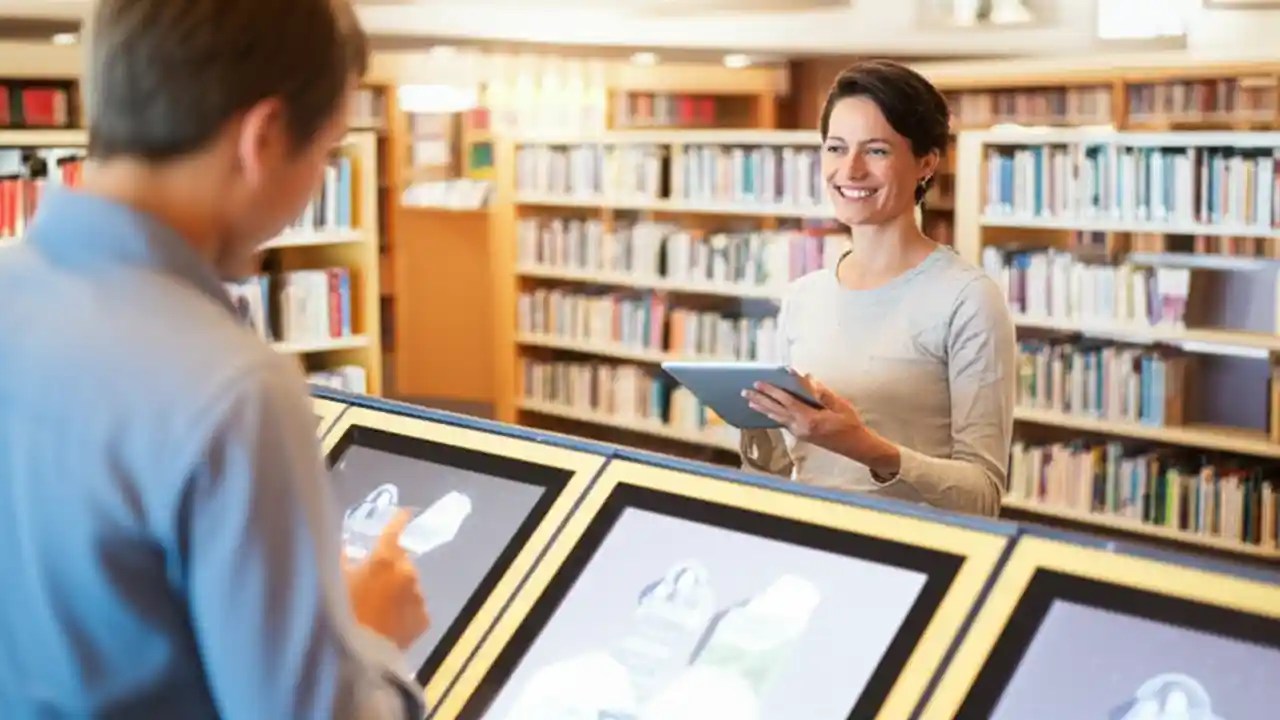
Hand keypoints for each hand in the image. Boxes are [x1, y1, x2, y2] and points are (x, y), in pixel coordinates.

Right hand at [343, 509, 430, 649]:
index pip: (397, 528)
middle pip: (402, 562)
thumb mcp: (332, 581)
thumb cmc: (339, 614)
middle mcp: (408, 573)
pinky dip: (404, 611)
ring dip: (398, 590)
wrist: (356, 659)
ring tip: (378, 608)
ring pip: (409, 586)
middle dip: (390, 567)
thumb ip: (340, 557)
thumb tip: (345, 543)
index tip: (404, 513)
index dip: (400, 518)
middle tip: (372, 582)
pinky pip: (414, 608)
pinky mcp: (424, 620)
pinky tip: (388, 623)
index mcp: (385, 559)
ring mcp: (419, 597)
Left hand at [744, 372, 900, 478]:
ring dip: (763, 408)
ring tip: (750, 401)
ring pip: (777, 418)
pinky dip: (772, 415)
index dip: (772, 391)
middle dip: (760, 400)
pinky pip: (782, 423)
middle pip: (776, 411)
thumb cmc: (850, 424)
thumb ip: (822, 392)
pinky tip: (766, 411)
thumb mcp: (839, 405)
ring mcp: (799, 433)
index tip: (760, 383)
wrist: (855, 446)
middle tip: (745, 391)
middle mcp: (800, 428)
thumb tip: (807, 379)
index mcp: (810, 420)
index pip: (787, 402)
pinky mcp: (800, 435)